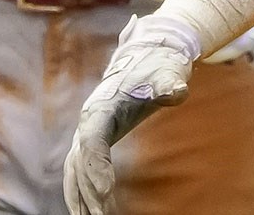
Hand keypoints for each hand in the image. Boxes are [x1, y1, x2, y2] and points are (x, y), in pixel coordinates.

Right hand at [65, 16, 199, 214]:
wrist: (147, 55)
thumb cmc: (160, 66)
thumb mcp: (168, 72)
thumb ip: (170, 84)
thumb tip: (179, 90)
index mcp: (102, 105)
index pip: (92, 139)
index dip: (96, 165)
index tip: (106, 190)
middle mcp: (89, 120)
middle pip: (80, 161)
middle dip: (88, 191)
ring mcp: (88, 131)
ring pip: (75, 170)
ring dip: (80, 197)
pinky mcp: (93, 140)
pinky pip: (80, 171)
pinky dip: (81, 192)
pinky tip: (92, 212)